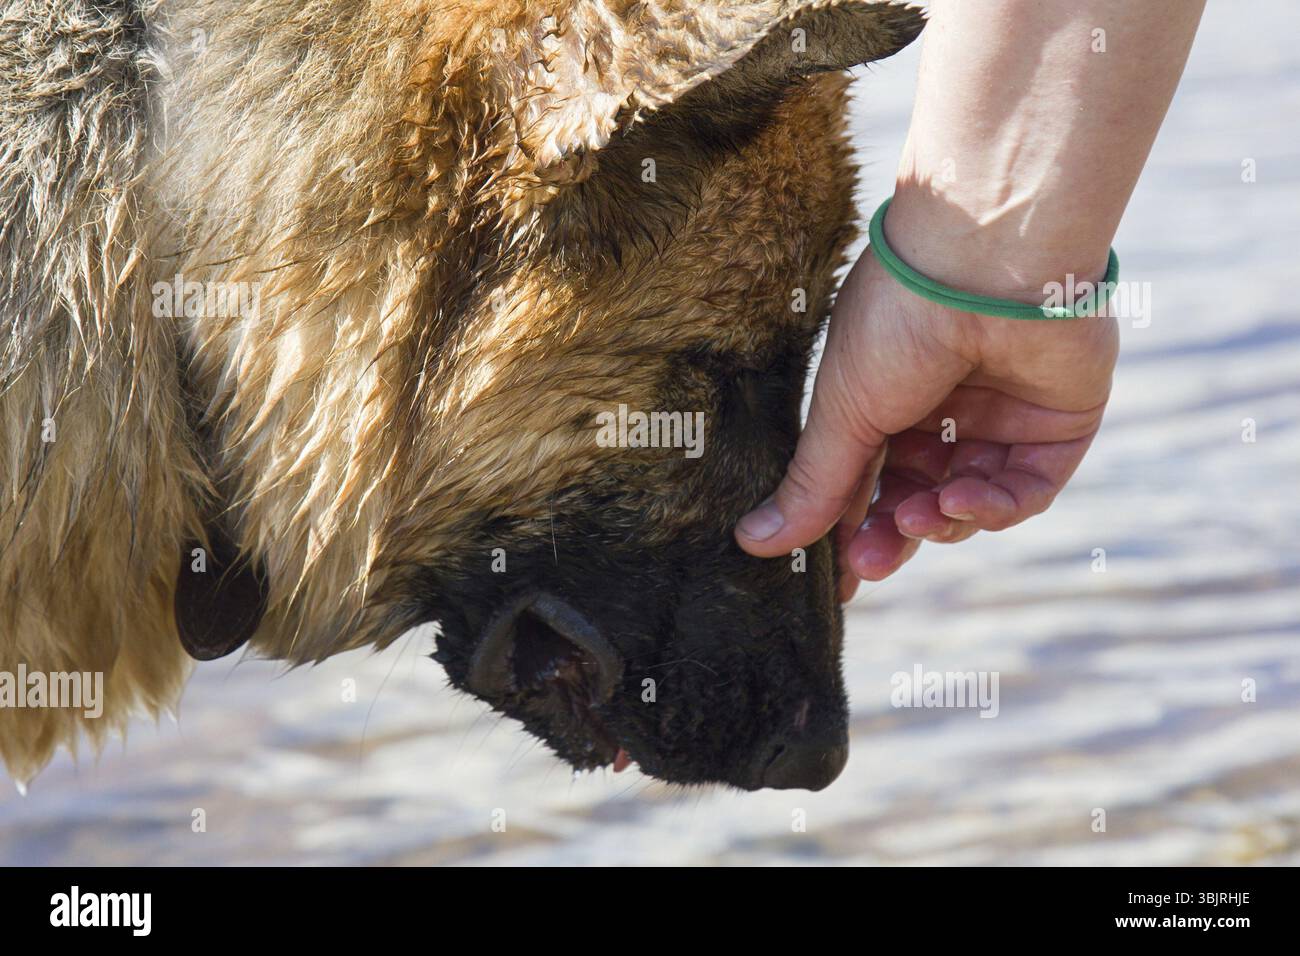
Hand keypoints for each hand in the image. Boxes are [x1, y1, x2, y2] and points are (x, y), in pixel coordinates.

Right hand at [735, 249, 1118, 601]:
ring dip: (942, 522)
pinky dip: (995, 508)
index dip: (851, 532)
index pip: (868, 484)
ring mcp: (1002, 421)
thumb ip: (814, 486)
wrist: (983, 265)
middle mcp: (944, 413)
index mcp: (887, 403)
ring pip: (970, 503)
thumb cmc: (898, 323)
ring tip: (918, 518)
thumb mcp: (842, 412)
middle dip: (894, 537)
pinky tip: (963, 502)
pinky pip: (1026, 490)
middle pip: (918, 501)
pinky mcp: (1057, 426)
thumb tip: (753, 546)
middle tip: (870, 565)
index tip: (834, 582)